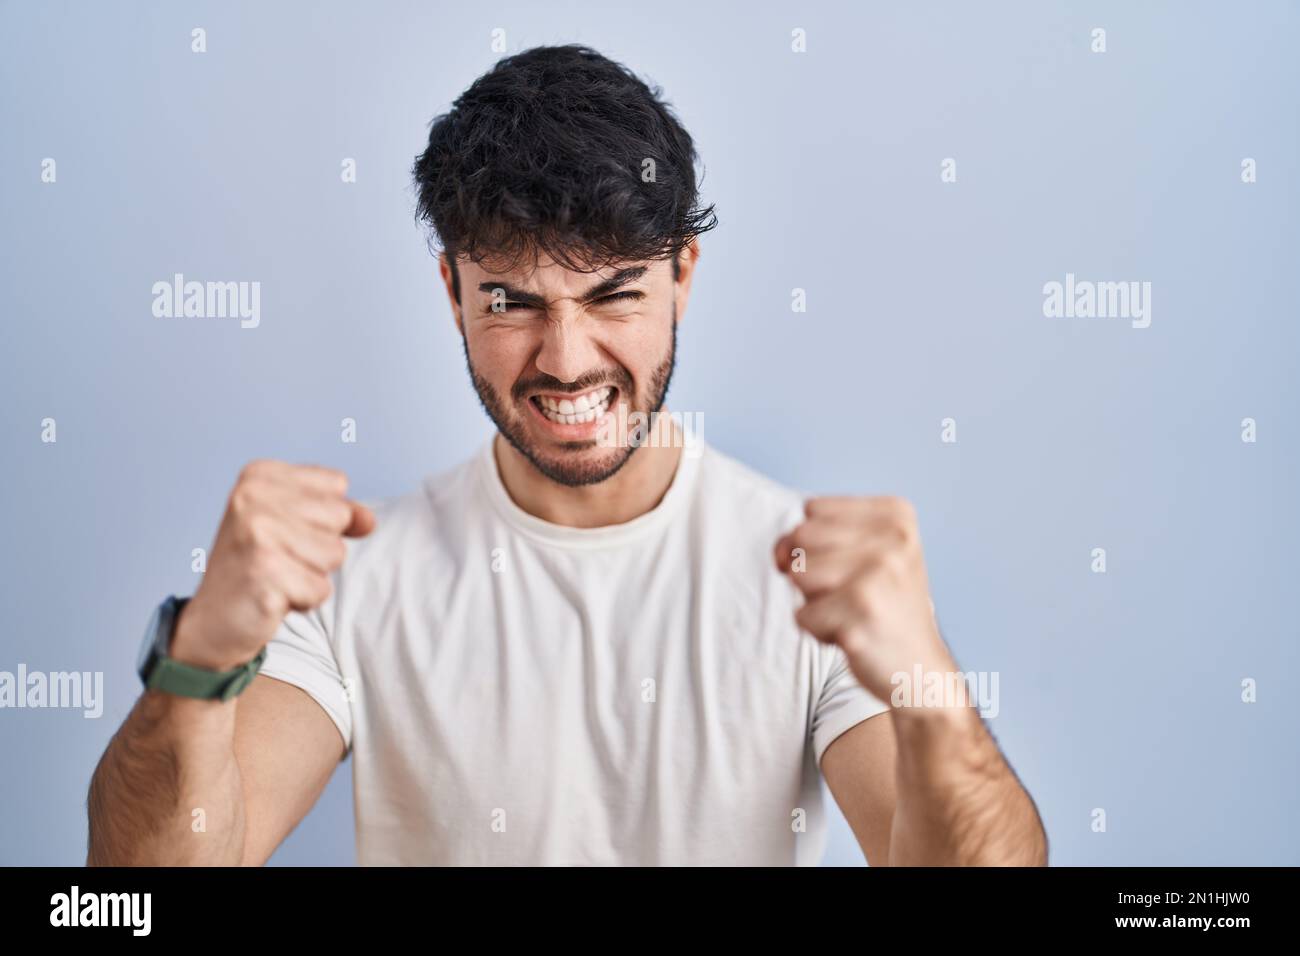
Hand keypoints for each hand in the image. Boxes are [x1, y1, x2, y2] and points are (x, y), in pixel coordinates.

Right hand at [172, 460, 375, 670]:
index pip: (336, 485)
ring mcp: (257, 535)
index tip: (284, 531)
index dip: (322, 517)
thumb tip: (369, 521)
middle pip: (339, 517)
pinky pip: (321, 589)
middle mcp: (253, 498)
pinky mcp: (265, 574)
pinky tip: (272, 597)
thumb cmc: (258, 566)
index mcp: (259, 475)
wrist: (212, 621)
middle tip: (279, 558)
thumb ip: (337, 513)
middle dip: (320, 547)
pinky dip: (304, 600)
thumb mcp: (293, 525)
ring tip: (276, 576)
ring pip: (335, 553)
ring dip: (312, 574)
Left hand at [774, 496, 956, 707]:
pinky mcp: (861, 613)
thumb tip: (781, 555)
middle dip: (811, 572)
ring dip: (815, 602)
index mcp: (895, 514)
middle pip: (801, 539)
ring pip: (797, 575)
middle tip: (852, 594)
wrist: (920, 670)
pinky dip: (818, 631)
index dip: (817, 545)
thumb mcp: (860, 553)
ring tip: (853, 613)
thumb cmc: (881, 606)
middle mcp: (893, 538)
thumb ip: (810, 536)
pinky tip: (855, 635)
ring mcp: (879, 575)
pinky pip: (802, 616)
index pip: (812, 510)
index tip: (854, 569)